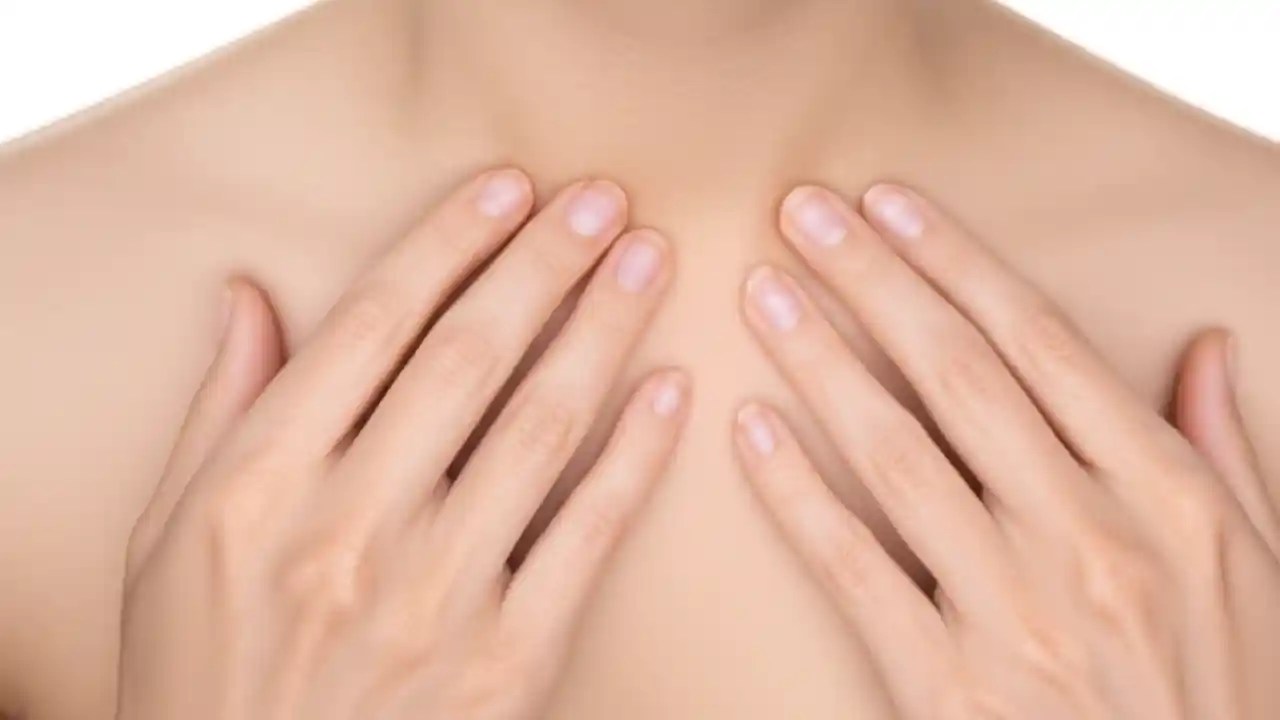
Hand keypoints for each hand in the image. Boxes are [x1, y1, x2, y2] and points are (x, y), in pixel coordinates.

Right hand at [118, 169, 689, 719]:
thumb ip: (220, 413)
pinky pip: (587, 537)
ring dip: (600, 332)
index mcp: (260, 485)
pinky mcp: (506, 662)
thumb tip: (250, 297)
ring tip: (645, 263)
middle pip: (468, 359)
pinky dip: (634, 458)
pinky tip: (669, 391)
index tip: (508, 189)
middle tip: (601, 200)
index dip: (449, 244)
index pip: (371, 327)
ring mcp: (434, 597)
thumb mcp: (170, 541)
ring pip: (539, 429)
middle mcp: (347, 529)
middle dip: (543, 264)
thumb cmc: (203, 676)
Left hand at [734, 184, 1279, 717]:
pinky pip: (857, 568)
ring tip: (763, 294)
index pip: (1042, 344)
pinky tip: (750, 430)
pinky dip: (798, 495)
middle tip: (800, 214)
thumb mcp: (1261, 573)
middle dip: (872, 281)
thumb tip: (1207, 349)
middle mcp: (1093, 538)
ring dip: (820, 362)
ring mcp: (1018, 611)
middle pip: (957, 375)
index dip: (957, 262)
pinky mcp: (948, 685)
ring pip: (897, 453)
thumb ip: (1224, 454)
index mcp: (1169, 497)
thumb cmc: (1223, 700)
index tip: (888, 204)